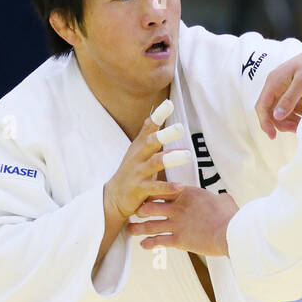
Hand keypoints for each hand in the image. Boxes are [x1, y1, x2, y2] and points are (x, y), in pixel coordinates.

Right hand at [103, 100, 190, 221]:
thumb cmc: (131, 172)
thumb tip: (153, 116)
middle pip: (151, 142)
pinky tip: (181, 186)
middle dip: (165, 135)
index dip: (158, 115)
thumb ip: (146, 136)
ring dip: (171, 158)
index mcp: (139, 147)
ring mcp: (138, 173)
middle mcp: (138, 157)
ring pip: (155, 163)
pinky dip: (168, 187)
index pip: (148, 127)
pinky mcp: (139, 190)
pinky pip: (155, 188)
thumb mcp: (136, 152)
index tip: (169, 104)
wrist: (113, 197)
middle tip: (180, 128)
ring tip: (187, 155)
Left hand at [126, 186, 238, 256]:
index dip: (152, 192)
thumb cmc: (230, 216)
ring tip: (129, 230)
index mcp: (187, 194)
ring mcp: (176, 224)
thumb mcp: (225, 201)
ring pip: (149, 224)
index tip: (146, 195)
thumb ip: (219, 198)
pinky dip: (149, 243)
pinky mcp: (178, 240)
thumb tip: (223, 198)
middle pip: (150, 205)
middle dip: (140, 209)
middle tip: (134, 212)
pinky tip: (143, 245)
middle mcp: (177, 207)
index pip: (163, 189)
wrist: (229, 231)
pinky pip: (158, 241)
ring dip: (137, 228)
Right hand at [255, 29, 301, 138]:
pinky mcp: (297, 91)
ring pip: (284, 112)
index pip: (262, 106)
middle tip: (299, 130)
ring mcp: (287, 88)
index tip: (272, 137)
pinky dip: (301, 114)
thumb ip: (290, 98)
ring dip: (292, 120)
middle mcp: (278, 85)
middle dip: (282, 123)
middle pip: (272, 111)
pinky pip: (294, 108)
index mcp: (274, 80)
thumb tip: (277, 116)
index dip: (265, 122)